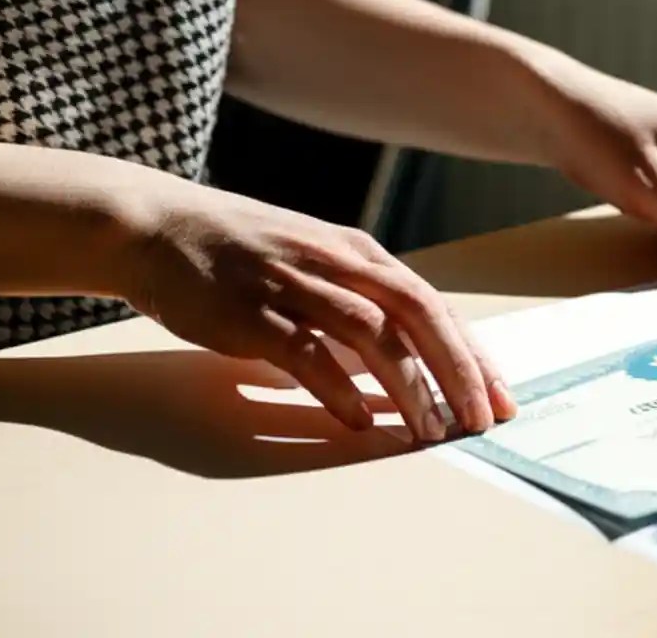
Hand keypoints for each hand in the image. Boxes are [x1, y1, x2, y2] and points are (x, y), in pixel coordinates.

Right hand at [119, 175, 514, 438]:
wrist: (156, 227)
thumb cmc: (242, 253)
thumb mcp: (316, 263)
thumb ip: (361, 305)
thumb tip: (407, 361)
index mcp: (359, 253)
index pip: (434, 304)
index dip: (472, 352)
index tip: (499, 395)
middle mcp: (337, 262)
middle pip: (418, 314)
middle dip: (458, 369)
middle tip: (480, 419)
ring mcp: (294, 284)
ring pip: (372, 333)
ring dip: (409, 385)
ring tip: (432, 430)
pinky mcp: (250, 311)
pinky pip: (305, 352)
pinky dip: (337, 387)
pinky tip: (359, 420)